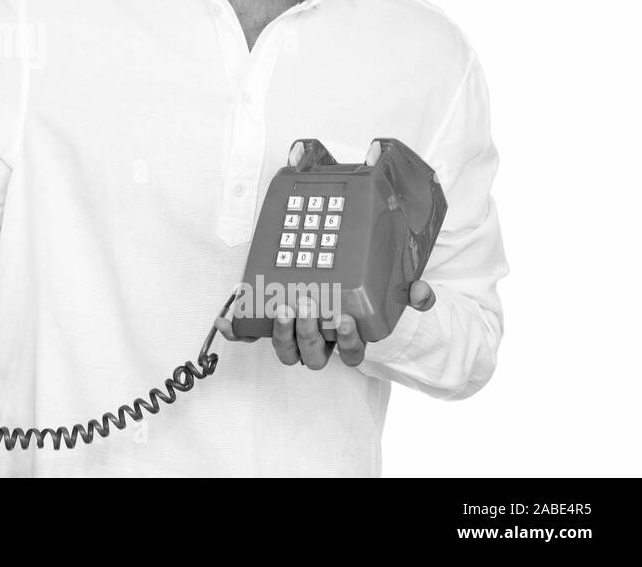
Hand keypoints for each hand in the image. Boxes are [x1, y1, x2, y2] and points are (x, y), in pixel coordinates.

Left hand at [214, 280, 434, 369]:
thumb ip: (415, 297)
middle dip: (308, 332)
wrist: (350, 299)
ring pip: (286, 350)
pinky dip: (237, 331)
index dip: (346, 342)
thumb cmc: (371, 302)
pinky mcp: (273, 326)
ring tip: (281, 307)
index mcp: (350, 342)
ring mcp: (295, 338)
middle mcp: (322, 345)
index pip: (350, 354)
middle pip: (312, 354)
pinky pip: (252, 336)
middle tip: (307, 304)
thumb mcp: (396, 297)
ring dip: (280, 332)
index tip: (345, 320)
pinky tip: (226, 320)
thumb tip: (423, 293)